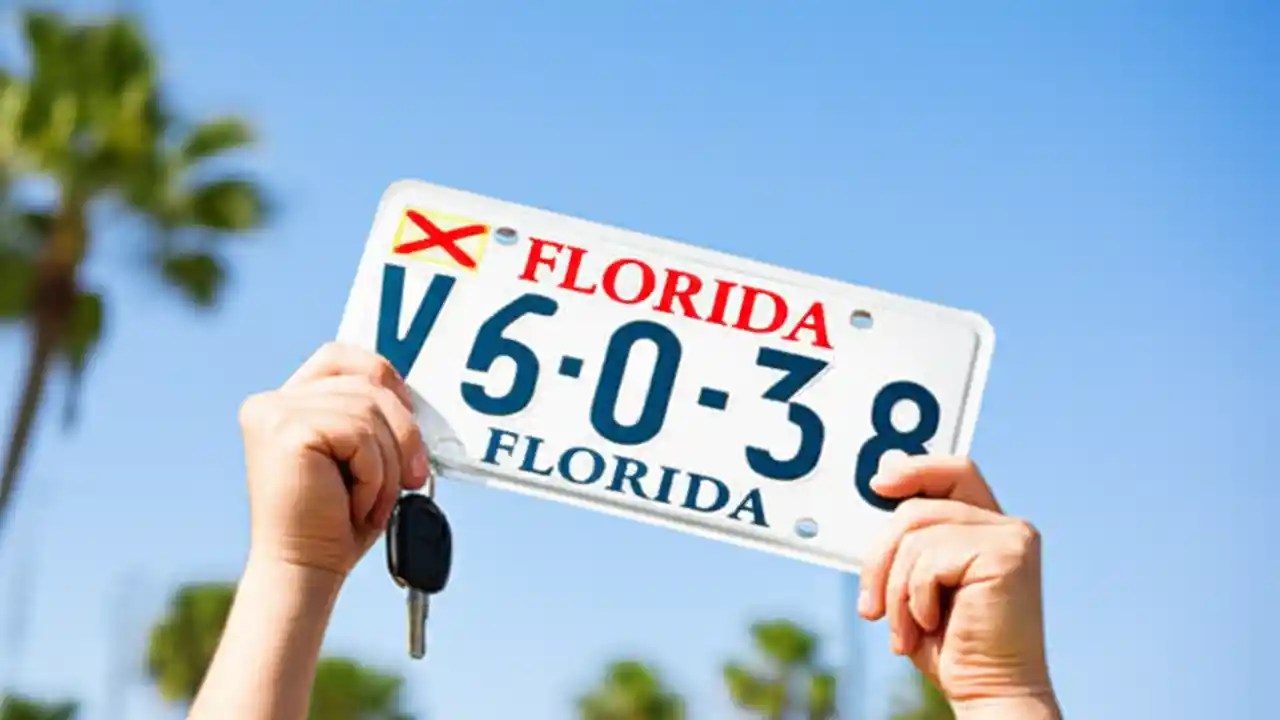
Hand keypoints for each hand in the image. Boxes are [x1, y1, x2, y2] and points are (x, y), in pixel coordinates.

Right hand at [237, 342, 428, 576]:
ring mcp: (274, 413)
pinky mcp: (285, 430)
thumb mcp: (363, 456)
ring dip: (388, 464)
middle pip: (368, 384)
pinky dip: (374, 474)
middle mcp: (272, 402)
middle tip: (412, 480)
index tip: (408, 421)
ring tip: (370, 501)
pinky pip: (359, 434)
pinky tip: (355, 504)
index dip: (385, 378)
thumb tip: (416, 397)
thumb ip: (375, 417)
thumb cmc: (337, 520)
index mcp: (287, 402)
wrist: (306, 569)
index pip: (343, 357)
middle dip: (403, 434)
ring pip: (369, 410)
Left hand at [857, 456, 1059, 716]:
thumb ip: (908, 537)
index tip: (877, 484)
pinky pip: (929, 560)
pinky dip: (915, 598)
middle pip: (917, 507)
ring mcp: (1011, 537)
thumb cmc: (951, 644)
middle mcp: (1007, 526)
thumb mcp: (917, 580)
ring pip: (915, 534)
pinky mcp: (1007, 554)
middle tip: (870, 607)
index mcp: (988, 527)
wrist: (988, 691)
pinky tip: (931, 624)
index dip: (915, 468)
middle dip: (880, 556)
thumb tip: (881, 478)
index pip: (955, 471)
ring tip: (905, 628)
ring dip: (894, 589)